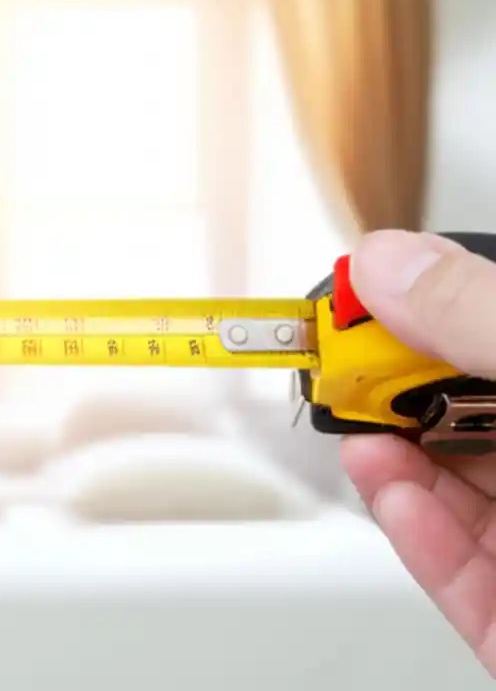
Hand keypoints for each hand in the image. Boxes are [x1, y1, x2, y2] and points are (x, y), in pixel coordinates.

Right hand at [341, 229, 495, 675]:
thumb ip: (489, 319)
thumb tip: (396, 266)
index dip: (455, 306)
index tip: (389, 286)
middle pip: (494, 420)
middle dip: (415, 390)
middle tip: (358, 362)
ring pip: (471, 498)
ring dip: (402, 458)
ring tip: (362, 425)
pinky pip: (465, 575)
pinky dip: (417, 530)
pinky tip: (392, 486)